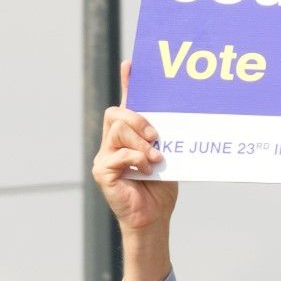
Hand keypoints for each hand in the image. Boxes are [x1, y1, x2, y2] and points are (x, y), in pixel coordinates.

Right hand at [92, 63, 177, 280]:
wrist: (154, 217)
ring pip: (117, 131)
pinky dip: (135, 158)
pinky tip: (147, 168)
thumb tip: (177, 111)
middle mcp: (113, 142)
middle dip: (138, 119)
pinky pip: (116, 155)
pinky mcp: (103, 172)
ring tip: (156, 157)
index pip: (127, 103)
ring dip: (140, 142)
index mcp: (130, 134)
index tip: (132, 63)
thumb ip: (163, 135)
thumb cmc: (161, 186)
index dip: (128, 82)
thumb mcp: (167, 153)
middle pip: (117, 113)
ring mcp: (106, 156)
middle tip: (156, 134)